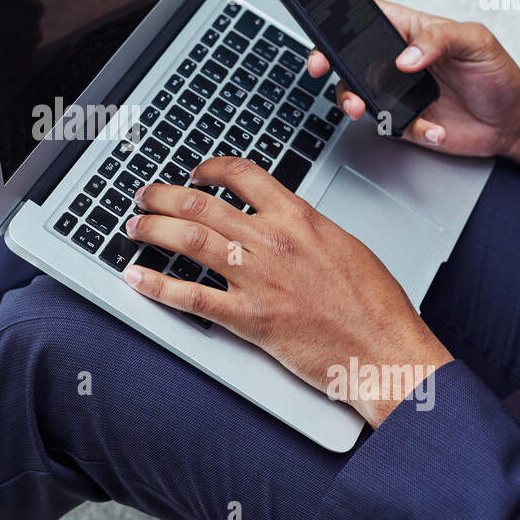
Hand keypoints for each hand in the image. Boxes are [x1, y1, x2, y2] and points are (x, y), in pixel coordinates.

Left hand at [122, 157, 451, 427]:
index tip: (195, 172)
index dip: (209, 168)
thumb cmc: (374, 305)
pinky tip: (137, 278)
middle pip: (201, 204)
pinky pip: (191, 297)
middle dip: (163, 196)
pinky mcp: (249, 319)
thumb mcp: (343, 245)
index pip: (242, 175)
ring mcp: (257, 278)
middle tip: (145, 198)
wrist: (385, 350)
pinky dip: (157, 286)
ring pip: (189, 240)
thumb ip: (305, 229)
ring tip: (134, 228)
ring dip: (152, 230)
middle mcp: (271, 241)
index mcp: (298, 217)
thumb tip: (281, 219)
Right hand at [308, 0, 519, 189]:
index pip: (365, 16)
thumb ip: (440, 39)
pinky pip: (388, 125)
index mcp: (410, 30)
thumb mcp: (477, 41)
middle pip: (348, 56)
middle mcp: (396, 60)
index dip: (339, 20)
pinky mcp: (402, 119)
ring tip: (364, 109)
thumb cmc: (498, 73)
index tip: (328, 31)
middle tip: (323, 68)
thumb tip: (406, 56)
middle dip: (329, 62)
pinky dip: (409, 129)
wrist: (513, 120)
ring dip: (354, 100)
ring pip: (356, 92)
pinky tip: (434, 128)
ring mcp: (395, 90)